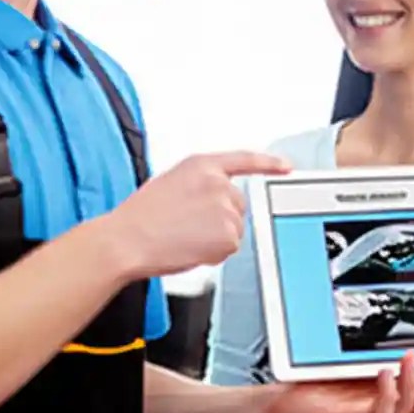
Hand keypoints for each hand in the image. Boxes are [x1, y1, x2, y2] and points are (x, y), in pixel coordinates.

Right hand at [108, 151, 290, 275]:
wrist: (127, 240)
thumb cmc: (141, 217)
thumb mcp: (170, 183)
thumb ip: (200, 185)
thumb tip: (214, 200)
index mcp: (202, 165)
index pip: (243, 159)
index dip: (268, 163)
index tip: (286, 166)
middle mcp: (219, 183)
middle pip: (238, 205)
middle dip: (221, 219)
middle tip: (189, 227)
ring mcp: (226, 208)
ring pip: (235, 228)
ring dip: (216, 237)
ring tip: (184, 237)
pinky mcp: (229, 234)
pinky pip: (229, 248)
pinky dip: (214, 253)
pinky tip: (190, 248)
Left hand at [262, 351, 413, 412]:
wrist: (286, 406)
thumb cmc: (315, 385)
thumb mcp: (348, 362)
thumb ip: (368, 352)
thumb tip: (387, 325)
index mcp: (383, 397)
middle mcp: (381, 411)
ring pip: (405, 408)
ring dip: (411, 382)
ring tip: (409, 357)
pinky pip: (380, 412)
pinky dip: (387, 393)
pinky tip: (385, 373)